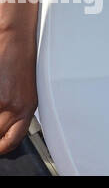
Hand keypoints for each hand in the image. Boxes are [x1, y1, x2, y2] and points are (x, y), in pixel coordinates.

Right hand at [0, 31, 36, 155]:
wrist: (15, 39)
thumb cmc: (19, 61)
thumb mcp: (23, 90)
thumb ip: (15, 111)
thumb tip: (3, 127)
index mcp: (27, 108)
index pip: (11, 142)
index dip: (0, 148)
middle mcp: (15, 108)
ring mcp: (1, 101)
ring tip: (1, 97)